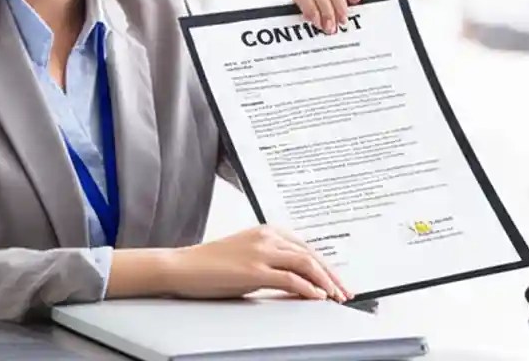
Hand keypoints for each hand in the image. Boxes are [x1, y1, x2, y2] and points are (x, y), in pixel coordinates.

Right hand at [160, 226, 351, 301]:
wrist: (182, 266)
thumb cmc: (210, 264)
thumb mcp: (247, 257)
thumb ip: (272, 263)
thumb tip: (298, 281)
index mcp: (268, 231)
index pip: (307, 247)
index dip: (326, 266)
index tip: (337, 282)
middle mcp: (268, 237)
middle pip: (312, 254)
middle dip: (332, 275)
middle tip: (345, 292)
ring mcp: (261, 251)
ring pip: (306, 263)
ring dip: (325, 282)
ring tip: (336, 297)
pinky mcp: (253, 269)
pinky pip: (289, 278)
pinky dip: (308, 288)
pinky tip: (317, 297)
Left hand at [289, 0, 373, 33]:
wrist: (368, 29)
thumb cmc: (342, 32)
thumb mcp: (326, 33)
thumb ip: (314, 32)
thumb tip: (304, 41)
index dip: (306, 6)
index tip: (315, 22)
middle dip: (323, 8)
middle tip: (331, 28)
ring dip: (337, 1)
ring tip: (343, 20)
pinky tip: (356, 0)